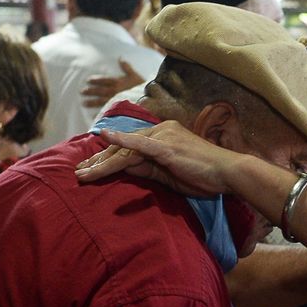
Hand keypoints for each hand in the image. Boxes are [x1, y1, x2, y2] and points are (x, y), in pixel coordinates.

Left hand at [75, 122, 237, 196]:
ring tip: (84, 173)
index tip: (90, 168)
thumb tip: (125, 168)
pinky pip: (140, 144)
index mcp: (161, 137)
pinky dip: (121, 139)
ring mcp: (163, 138)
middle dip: (98, 160)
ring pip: (126, 149)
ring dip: (103, 162)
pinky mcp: (166, 147)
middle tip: (79, 172)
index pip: (128, 147)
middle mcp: (160, 132)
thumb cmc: (204, 175)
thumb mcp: (170, 174)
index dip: (107, 158)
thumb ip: (148, 169)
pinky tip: (105, 137)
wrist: (228, 173)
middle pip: (122, 147)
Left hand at [82, 59, 144, 108]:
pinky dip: (100, 114)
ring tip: (84, 103)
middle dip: (90, 91)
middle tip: (82, 92)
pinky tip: (94, 116)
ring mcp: (115, 101)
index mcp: (118, 82)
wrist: (150, 100)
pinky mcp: (118, 109)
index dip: (95, 80)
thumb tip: (120, 58)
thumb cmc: (142, 87)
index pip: (104, 80)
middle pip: (99, 91)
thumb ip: (126, 67)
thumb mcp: (135, 75)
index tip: (88, 80)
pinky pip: (108, 111)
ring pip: (101, 101)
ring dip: (92, 102)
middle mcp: (114, 91)